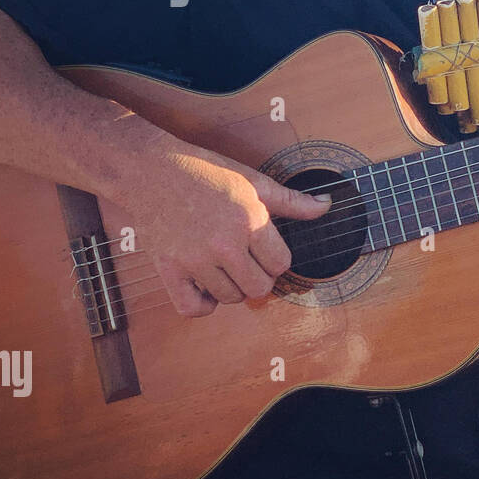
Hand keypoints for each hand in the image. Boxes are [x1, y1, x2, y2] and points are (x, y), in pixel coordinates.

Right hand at [124, 143, 330, 316]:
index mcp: (249, 221)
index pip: (281, 264)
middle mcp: (224, 244)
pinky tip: (206, 288)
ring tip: (225, 266)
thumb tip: (326, 206)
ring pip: (230, 298)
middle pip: (259, 288)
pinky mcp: (169, 269)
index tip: (264, 249)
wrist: (152, 170)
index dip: (276, 258)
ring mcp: (194, 260)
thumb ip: (292, 201)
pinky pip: (192, 309)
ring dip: (232, 288)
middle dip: (259, 277)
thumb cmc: (206, 172)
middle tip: (247, 261)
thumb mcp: (254, 181)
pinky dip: (202, 305)